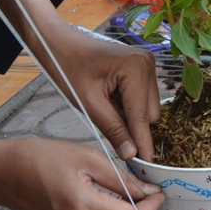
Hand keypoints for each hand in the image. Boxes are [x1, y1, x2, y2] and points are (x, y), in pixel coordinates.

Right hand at [0, 138, 164, 209]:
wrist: (5, 174)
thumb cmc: (41, 158)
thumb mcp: (88, 157)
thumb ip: (121, 178)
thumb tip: (147, 192)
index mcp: (83, 208)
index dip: (153, 208)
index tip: (158, 191)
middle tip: (148, 193)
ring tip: (133, 199)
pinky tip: (115, 206)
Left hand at [51, 28, 159, 160]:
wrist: (59, 44)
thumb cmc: (68, 67)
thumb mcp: (88, 103)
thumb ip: (112, 128)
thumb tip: (131, 154)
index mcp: (135, 68)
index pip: (142, 116)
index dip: (142, 142)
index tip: (146, 165)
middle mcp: (148, 63)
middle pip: (151, 114)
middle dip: (132, 127)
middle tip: (106, 126)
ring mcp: (147, 64)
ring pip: (149, 108)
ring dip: (130, 117)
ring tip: (104, 108)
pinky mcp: (143, 67)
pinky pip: (143, 98)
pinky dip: (129, 107)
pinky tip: (110, 101)